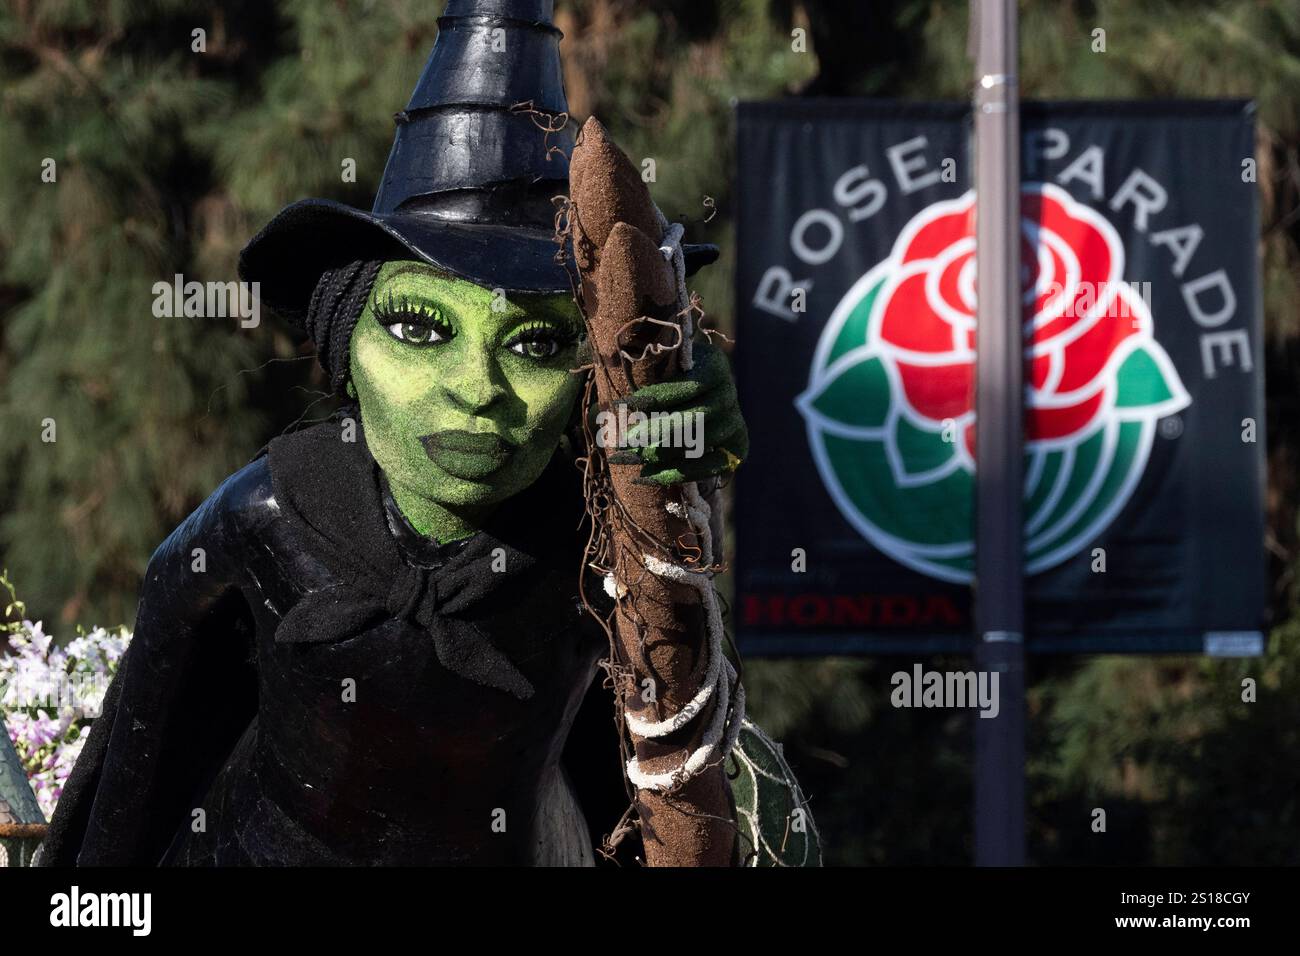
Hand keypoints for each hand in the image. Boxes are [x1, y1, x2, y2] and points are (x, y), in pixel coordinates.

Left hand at [598, 339, 747, 485]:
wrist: (706, 394)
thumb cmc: (673, 375)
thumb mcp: (664, 364)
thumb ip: (643, 375)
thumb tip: (599, 406)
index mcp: (715, 367)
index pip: (687, 387)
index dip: (654, 398)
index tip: (620, 406)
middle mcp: (729, 396)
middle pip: (691, 420)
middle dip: (651, 432)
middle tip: (619, 442)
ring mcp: (734, 425)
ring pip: (692, 446)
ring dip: (653, 456)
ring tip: (620, 459)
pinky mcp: (735, 451)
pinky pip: (702, 469)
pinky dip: (670, 475)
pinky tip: (640, 478)